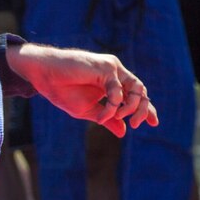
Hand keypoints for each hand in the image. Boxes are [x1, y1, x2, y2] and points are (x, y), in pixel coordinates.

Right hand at [7, 43, 157, 137]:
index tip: (155, 123)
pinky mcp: (105, 67)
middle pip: (140, 91)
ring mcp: (111, 69)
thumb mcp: (87, 111)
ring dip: (133, 106)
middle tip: (136, 124)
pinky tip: (104, 116)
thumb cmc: (61, 91)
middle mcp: (115, 74)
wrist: (44, 76)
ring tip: (121, 118)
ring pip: (136, 88)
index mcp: (112, 84)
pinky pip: (117, 90)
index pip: (135, 95)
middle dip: (143, 109)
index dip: (147, 108)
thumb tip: (124, 132)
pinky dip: (113, 105)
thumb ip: (107, 118)